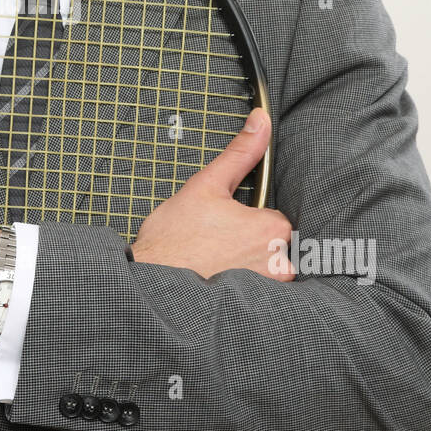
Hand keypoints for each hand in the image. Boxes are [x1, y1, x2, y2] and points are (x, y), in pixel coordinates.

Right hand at [129, 107, 295, 280]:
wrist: (151, 284)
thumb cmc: (174, 239)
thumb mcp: (206, 186)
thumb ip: (240, 154)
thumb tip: (262, 120)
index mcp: (273, 229)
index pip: (273, 219)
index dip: (246, 219)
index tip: (223, 225)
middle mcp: (279, 263)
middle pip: (271, 246)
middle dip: (246, 245)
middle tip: (214, 246)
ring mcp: (266, 290)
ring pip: (264, 270)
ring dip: (243, 267)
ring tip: (212, 265)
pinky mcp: (253, 310)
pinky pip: (257, 294)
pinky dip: (240, 288)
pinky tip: (216, 283)